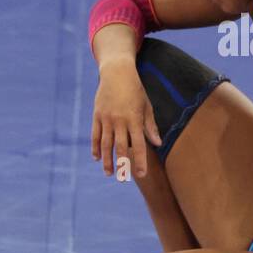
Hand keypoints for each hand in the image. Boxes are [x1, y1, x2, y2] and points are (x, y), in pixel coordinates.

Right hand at [91, 61, 160, 177]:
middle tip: (122, 179)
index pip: (139, 145)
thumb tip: (157, 144)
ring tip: (109, 173)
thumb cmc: (135, 90)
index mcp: (134, 119)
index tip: (141, 174)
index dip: (140, 161)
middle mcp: (120, 121)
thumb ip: (150, 126)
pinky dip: (96, 147)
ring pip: (106, 144)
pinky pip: (95, 135)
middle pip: (120, 147)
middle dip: (122, 164)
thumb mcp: (146, 106)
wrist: (116, 72)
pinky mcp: (97, 116)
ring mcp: (106, 119)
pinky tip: (97, 158)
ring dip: (107, 160)